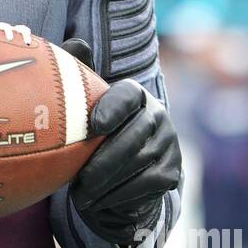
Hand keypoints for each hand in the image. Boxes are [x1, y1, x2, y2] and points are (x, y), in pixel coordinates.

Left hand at [62, 39, 181, 245]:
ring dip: (107, 183)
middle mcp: (158, 115)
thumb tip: (76, 43)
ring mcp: (168, 144)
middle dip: (103, 162)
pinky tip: (98, 204)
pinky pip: (146, 185)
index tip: (94, 126)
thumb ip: (78, 76)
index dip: (112, 108)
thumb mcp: (83, 108)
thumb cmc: (94, 136)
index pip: (127, 95)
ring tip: (81, 196)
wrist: (119, 175)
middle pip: (133, 137)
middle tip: (78, 181)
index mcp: (135, 95)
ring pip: (138, 164)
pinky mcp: (171, 172)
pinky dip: (120, 197)